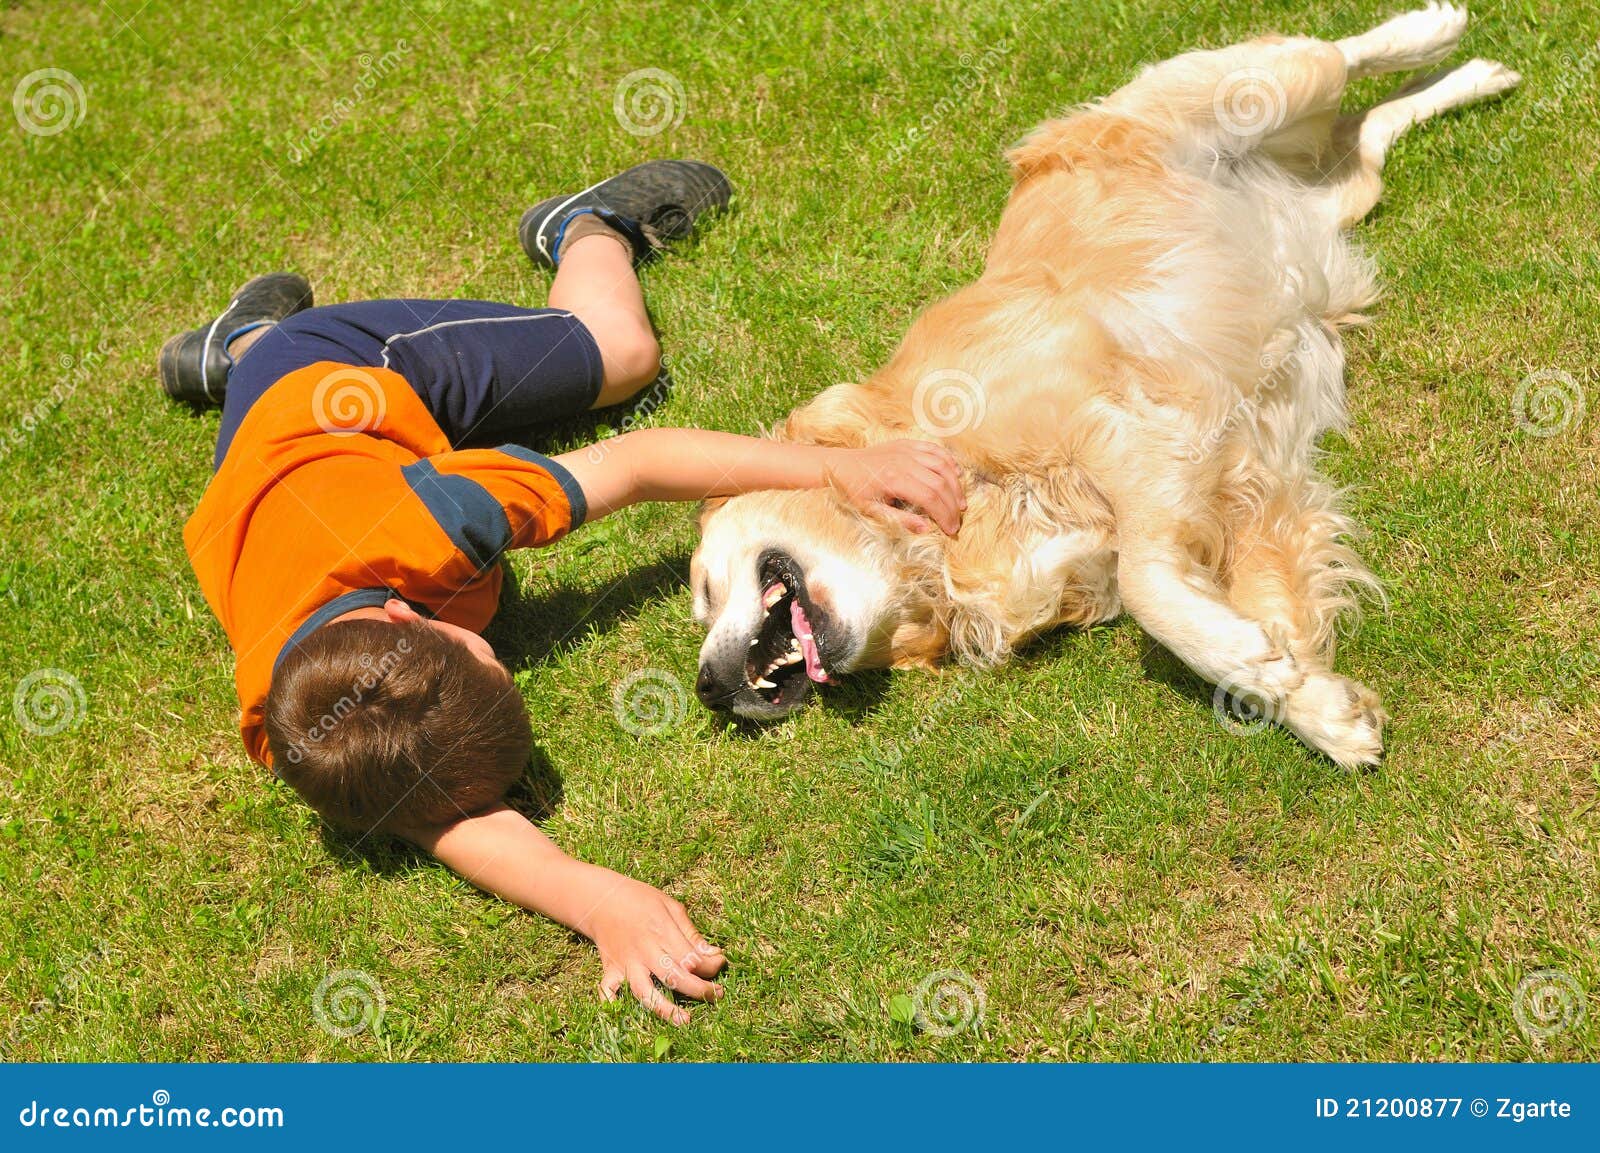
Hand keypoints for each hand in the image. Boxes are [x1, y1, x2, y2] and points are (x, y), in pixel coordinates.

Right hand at [580, 871, 726, 1024]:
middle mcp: (644, 951)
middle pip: (674, 978)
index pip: (691, 958)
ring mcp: (626, 963)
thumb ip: (691, 933)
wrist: (602, 899)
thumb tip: (714, 954)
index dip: (710, 966)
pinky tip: (625, 1015)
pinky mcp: (610, 970)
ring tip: (684, 1021)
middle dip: (699, 990)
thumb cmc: (641, 900)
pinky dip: (613, 1004)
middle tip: (717, 995)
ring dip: (664, 1008)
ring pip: (644, 992)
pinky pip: (608, 991)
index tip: (720, 965)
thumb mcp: (671, 907)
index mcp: (662, 933)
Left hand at [824, 439, 965, 533]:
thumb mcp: (872, 511)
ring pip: (942, 465)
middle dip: (952, 504)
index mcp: (895, 479)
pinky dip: (949, 461)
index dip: (944, 515)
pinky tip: (956, 473)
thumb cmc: (853, 490)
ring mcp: (907, 450)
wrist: (840, 465)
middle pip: (940, 483)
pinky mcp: (907, 444)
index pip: (930, 498)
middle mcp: (904, 462)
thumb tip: (926, 529)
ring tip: (960, 502)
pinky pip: (935, 450)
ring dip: (955, 484)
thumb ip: (900, 520)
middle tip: (957, 520)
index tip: (950, 530)